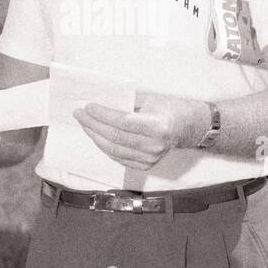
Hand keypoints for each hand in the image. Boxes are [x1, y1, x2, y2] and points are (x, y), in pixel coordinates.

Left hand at [73, 92, 206, 169]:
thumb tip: (99, 103)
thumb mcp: (151, 101)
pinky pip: (119, 157)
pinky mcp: (146, 165)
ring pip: (113, 150)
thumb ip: (127, 105)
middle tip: (79, 113)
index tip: (88, 106)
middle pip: (115, 137)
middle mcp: (155, 146)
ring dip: (95, 136)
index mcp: (158, 126)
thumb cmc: (168, 109)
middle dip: (93, 124)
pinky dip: (104, 147)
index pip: (122, 122)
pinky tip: (96, 136)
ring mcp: (151, 159)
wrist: (188, 127)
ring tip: (84, 124)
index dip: (102, 115)